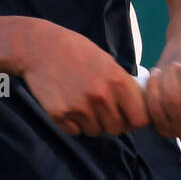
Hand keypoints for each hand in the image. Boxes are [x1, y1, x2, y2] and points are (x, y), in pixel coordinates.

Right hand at [15, 20, 149, 135]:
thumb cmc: (77, 51)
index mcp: (118, 81)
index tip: (128, 116)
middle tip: (103, 111)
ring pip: (96, 131)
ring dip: (92, 123)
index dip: (135, 119)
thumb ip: (123, 84)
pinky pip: (75, 131)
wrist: (40, 47)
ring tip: (83, 104)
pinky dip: (74, 124)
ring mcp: (80, 108)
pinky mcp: (60, 115)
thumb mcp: (107, 61)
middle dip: (113, 122)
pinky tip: (68, 105)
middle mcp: (101, 97)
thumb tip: (138, 106)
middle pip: (118, 129)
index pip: (140, 119)